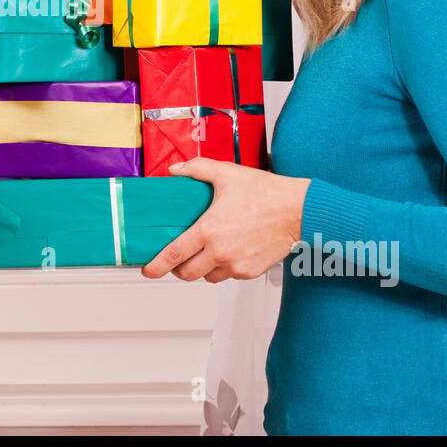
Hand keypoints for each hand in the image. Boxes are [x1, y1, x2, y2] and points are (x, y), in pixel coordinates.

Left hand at [141, 158, 310, 282]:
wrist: (298, 210)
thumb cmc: (265, 192)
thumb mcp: (226, 173)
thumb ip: (196, 169)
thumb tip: (176, 170)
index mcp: (209, 230)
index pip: (174, 254)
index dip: (156, 266)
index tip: (148, 270)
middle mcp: (220, 252)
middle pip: (187, 273)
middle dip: (179, 268)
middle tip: (180, 257)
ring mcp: (236, 265)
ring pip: (207, 277)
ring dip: (202, 269)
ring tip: (207, 251)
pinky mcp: (250, 272)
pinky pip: (228, 276)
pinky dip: (223, 267)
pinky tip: (229, 250)